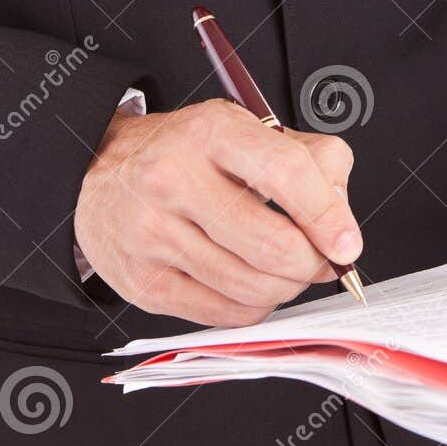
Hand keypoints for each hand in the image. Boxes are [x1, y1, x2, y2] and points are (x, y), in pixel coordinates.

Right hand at [74, 99, 362, 324]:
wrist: (99, 168)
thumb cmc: (189, 152)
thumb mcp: (249, 131)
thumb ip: (313, 164)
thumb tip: (341, 229)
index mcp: (210, 132)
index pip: (285, 173)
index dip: (328, 216)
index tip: (347, 244)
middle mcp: (173, 179)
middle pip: (273, 245)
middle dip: (313, 263)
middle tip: (321, 260)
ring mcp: (152, 233)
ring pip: (253, 288)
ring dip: (288, 288)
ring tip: (288, 271)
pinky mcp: (142, 281)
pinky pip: (224, 314)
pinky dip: (256, 307)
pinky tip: (254, 284)